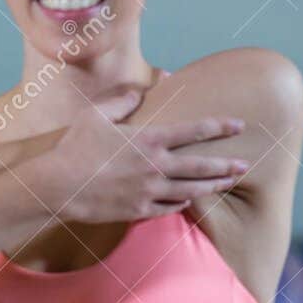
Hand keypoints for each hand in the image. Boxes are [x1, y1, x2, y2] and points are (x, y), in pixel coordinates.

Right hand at [25, 89, 248, 222]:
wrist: (57, 186)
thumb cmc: (73, 148)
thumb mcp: (94, 116)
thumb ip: (121, 102)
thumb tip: (136, 92)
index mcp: (149, 139)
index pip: (195, 130)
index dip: (220, 126)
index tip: (239, 125)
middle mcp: (155, 166)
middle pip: (201, 165)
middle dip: (226, 164)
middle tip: (245, 164)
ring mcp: (149, 190)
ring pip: (191, 189)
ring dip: (213, 185)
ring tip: (228, 183)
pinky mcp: (138, 210)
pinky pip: (169, 207)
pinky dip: (182, 202)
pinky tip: (188, 199)